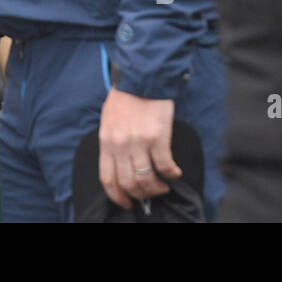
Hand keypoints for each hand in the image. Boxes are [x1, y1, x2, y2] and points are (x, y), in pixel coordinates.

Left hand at [97, 88, 179, 208]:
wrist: (142, 77)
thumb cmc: (125, 99)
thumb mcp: (108, 121)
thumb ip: (112, 143)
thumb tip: (119, 167)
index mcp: (106, 141)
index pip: (108, 179)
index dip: (117, 196)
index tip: (126, 203)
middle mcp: (120, 144)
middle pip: (128, 183)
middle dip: (140, 195)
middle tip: (150, 194)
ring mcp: (138, 142)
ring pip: (146, 179)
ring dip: (157, 188)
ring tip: (163, 186)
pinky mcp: (157, 137)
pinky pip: (165, 166)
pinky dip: (172, 175)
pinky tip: (175, 173)